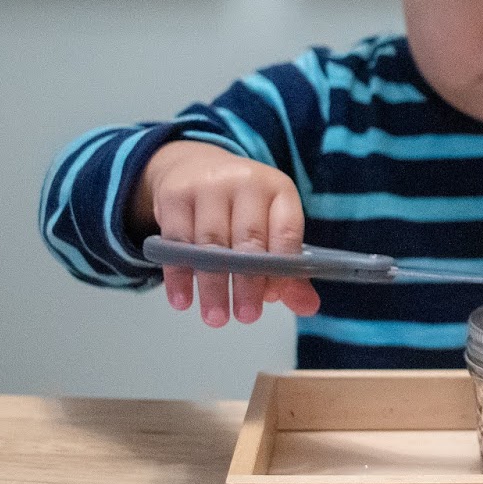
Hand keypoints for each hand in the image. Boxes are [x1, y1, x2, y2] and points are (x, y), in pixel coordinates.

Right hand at [128, 141, 320, 326]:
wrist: (196, 166)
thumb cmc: (241, 208)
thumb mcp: (271, 227)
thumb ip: (288, 270)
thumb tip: (308, 307)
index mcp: (279, 190)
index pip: (286, 231)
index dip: (281, 268)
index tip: (273, 299)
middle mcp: (246, 182)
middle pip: (248, 240)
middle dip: (248, 283)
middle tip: (247, 317)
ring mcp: (208, 186)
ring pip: (210, 244)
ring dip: (213, 285)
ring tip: (216, 317)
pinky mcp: (174, 195)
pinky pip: (176, 242)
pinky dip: (179, 275)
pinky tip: (183, 300)